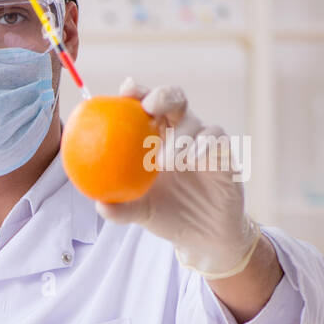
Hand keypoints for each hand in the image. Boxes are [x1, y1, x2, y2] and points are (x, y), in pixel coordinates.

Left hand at [94, 78, 260, 279]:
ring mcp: (203, 140)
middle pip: (174, 99)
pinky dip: (205, 143)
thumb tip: (99, 205)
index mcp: (153, 137)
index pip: (144, 105)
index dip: (136, 92)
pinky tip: (193, 157)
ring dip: (178, 135)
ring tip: (164, 160)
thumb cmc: (166, 213)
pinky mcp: (225, 153)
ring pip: (194, 121)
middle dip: (162, 95)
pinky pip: (217, 138)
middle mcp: (179, 131)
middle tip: (150, 106)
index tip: (126, 90)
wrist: (202, 234)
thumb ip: (119, 208)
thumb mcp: (140, 212)